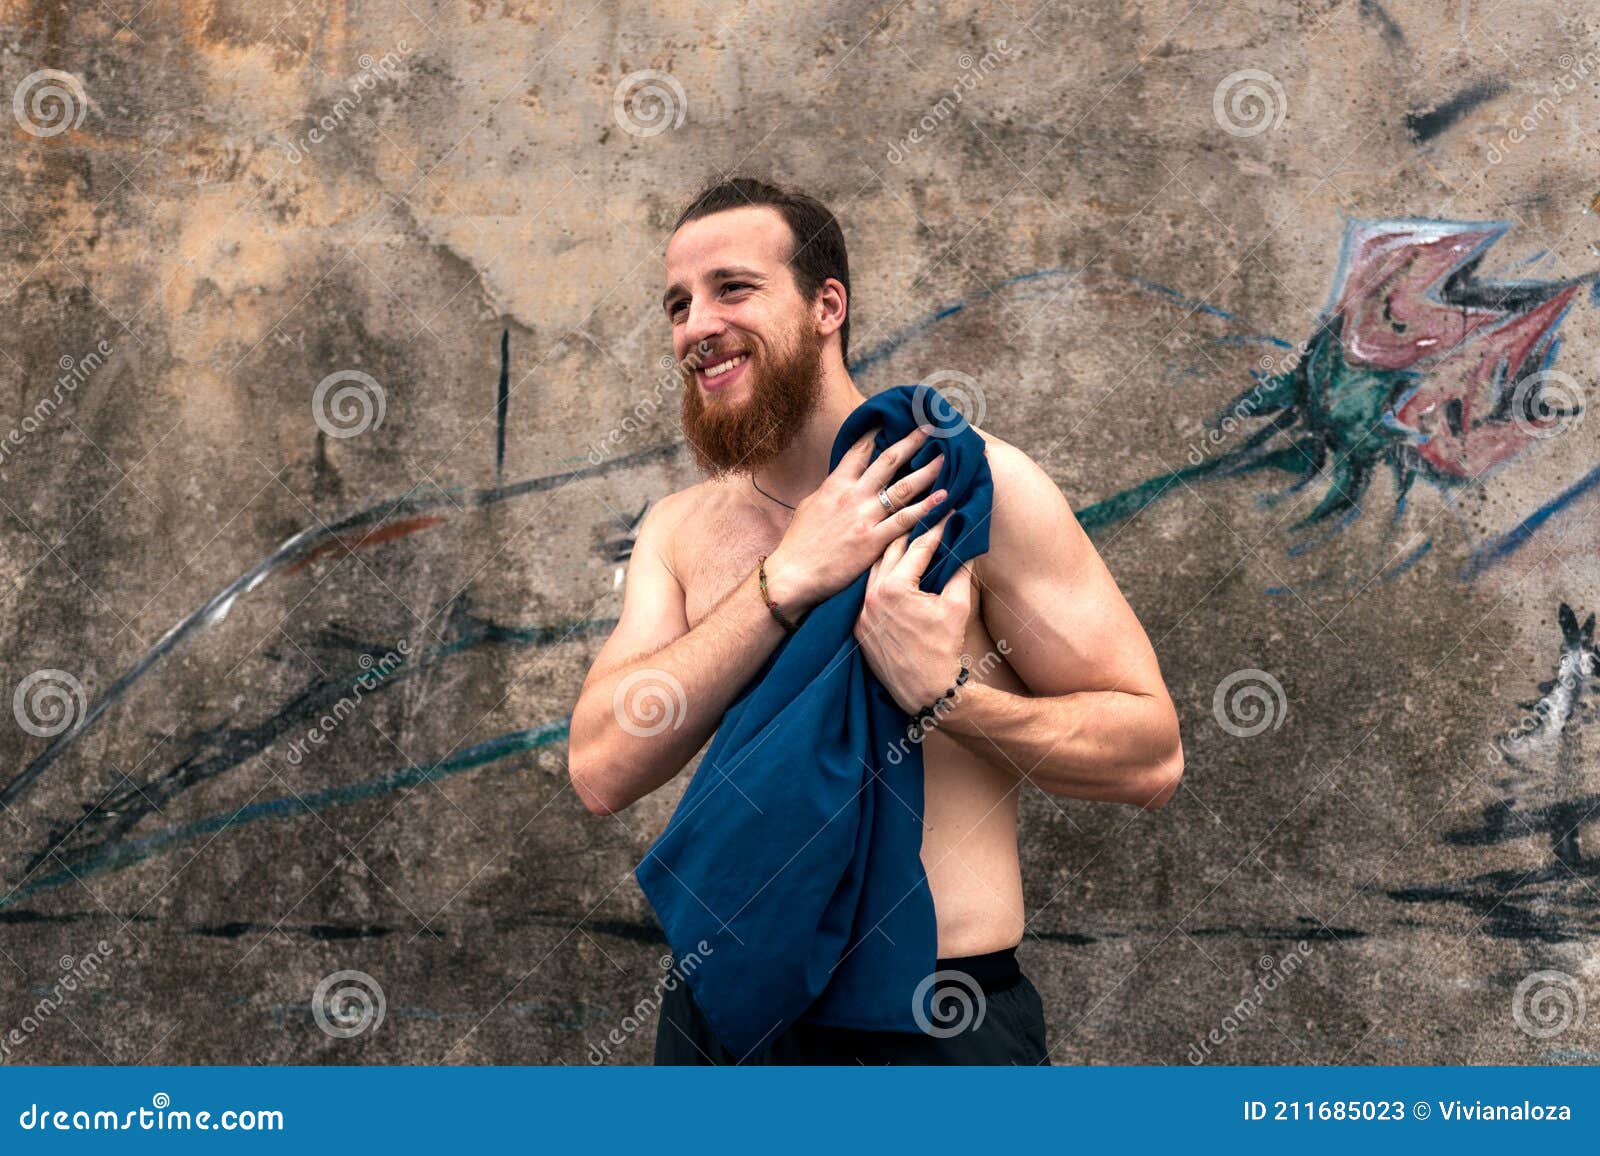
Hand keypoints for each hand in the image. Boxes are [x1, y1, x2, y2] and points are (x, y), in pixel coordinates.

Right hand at [764, 424, 946, 610]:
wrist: (793, 574)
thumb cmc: (799, 543)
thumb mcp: (810, 506)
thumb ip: (831, 490)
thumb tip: (843, 479)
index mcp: (835, 484)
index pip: (860, 450)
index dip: (879, 433)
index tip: (895, 421)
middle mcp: (853, 496)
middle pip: (889, 461)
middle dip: (912, 442)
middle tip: (931, 429)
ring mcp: (865, 517)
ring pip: (903, 487)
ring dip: (927, 471)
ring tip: (947, 459)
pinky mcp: (874, 541)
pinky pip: (906, 520)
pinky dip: (927, 508)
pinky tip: (944, 498)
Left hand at [852, 513, 974, 714]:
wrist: (926, 691)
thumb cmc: (944, 649)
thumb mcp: (957, 606)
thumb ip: (960, 570)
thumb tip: (966, 545)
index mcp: (895, 588)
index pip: (917, 548)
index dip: (935, 528)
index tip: (947, 512)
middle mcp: (872, 596)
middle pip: (890, 551)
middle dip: (909, 531)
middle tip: (925, 515)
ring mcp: (861, 612)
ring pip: (874, 569)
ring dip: (891, 552)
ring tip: (908, 536)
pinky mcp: (859, 626)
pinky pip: (867, 592)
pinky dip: (880, 577)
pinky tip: (891, 568)